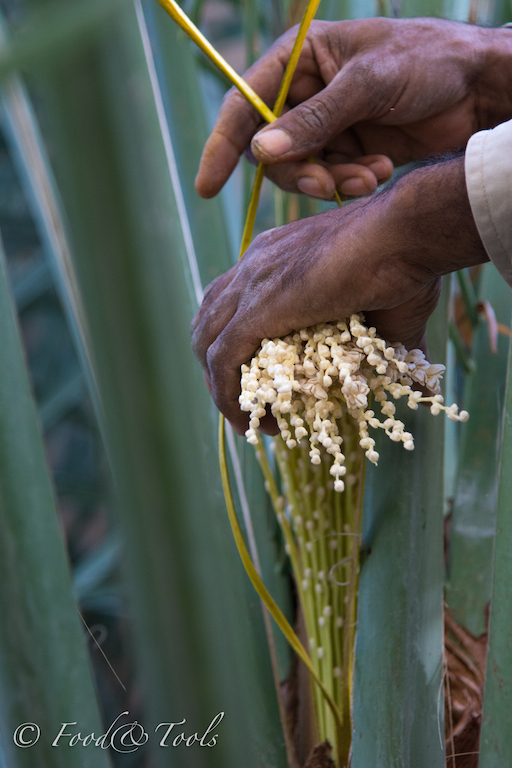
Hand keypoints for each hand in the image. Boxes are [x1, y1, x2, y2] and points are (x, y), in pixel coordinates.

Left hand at [191, 157, 487, 432]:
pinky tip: (252, 422)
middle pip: (208, 320)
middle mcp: (254, 265)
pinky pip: (222, 361)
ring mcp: (251, 283)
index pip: (231, 301)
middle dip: (217, 367)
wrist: (406, 235)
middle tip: (249, 404)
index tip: (257, 382)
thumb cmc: (406, 265)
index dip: (233, 343)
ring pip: (206, 342)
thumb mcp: (386, 314)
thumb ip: (386, 350)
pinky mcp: (257, 308)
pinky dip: (229, 396)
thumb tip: (422, 394)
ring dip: (221, 387)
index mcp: (275, 256)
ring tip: (250, 419)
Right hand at [195, 18, 511, 200]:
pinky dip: (351, 183)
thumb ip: (313, 120)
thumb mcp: (367, 85)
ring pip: (302, 170)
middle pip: (272, 148)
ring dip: (331, 182)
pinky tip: (380, 171)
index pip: (245, 103)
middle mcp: (307, 93)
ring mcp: (329, 124)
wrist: (479, 89)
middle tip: (324, 186)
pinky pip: (331, 178)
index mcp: (301, 59)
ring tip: (369, 176)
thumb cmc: (427, 64)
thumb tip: (260, 151)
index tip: (207, 186)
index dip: (223, 145)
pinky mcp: (350, 149)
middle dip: (297, 173)